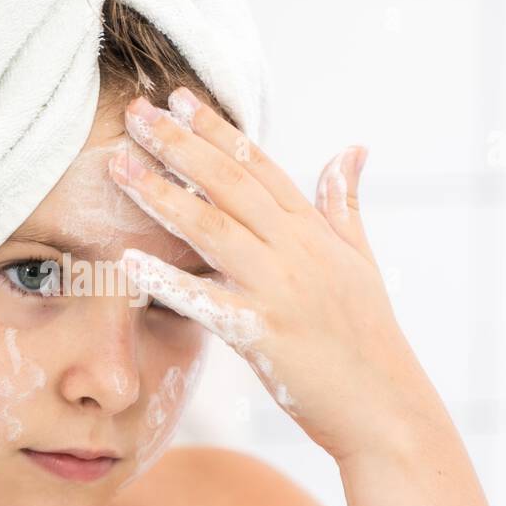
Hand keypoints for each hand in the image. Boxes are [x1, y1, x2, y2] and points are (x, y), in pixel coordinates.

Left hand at [109, 89, 445, 462]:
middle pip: (229, 184)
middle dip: (179, 145)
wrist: (386, 407)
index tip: (181, 98)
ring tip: (119, 165)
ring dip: (160, 194)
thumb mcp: (361, 261)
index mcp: (314, 231)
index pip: (260, 166)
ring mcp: (279, 290)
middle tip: (137, 112)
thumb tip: (352, 148)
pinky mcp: (263, 335)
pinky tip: (127, 261)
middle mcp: (296, 251)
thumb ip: (344, 203)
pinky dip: (167, 280)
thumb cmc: (368, 337)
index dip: (218, 130)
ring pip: (211, 230)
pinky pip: (206, 301)